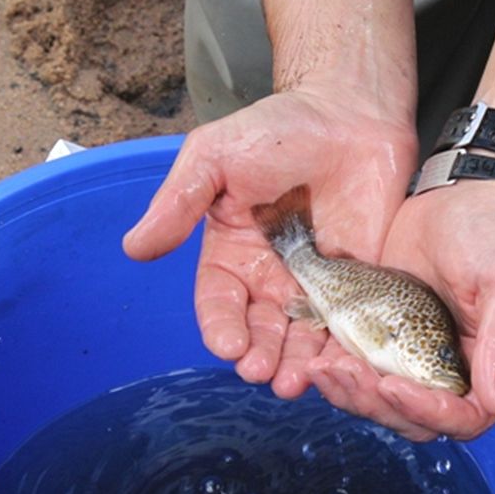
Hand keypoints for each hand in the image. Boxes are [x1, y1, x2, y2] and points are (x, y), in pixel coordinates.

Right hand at [123, 85, 418, 400]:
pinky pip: (350, 327)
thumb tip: (133, 248)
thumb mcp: (214, 158)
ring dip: (296, 365)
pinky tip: (342, 366)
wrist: (349, 111)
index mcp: (229, 256)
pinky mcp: (361, 286)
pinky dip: (344, 351)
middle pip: (259, 331)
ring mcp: (315, 287)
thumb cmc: (278, 128)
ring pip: (301, 340)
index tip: (229, 345)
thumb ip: (178, 203)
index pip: (218, 303)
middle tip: (262, 372)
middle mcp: (269, 280)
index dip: (220, 326)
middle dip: (258, 355)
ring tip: (295, 382)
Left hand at [308, 179, 494, 439]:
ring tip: (324, 368)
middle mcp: (460, 373)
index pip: (464, 416)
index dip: (429, 411)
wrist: (457, 193)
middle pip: (416, 417)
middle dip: (378, 403)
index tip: (394, 387)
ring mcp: (419, 360)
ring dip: (351, 393)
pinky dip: (340, 373)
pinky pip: (362, 373)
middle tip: (346, 373)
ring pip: (382, 402)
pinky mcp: (386, 343)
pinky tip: (318, 359)